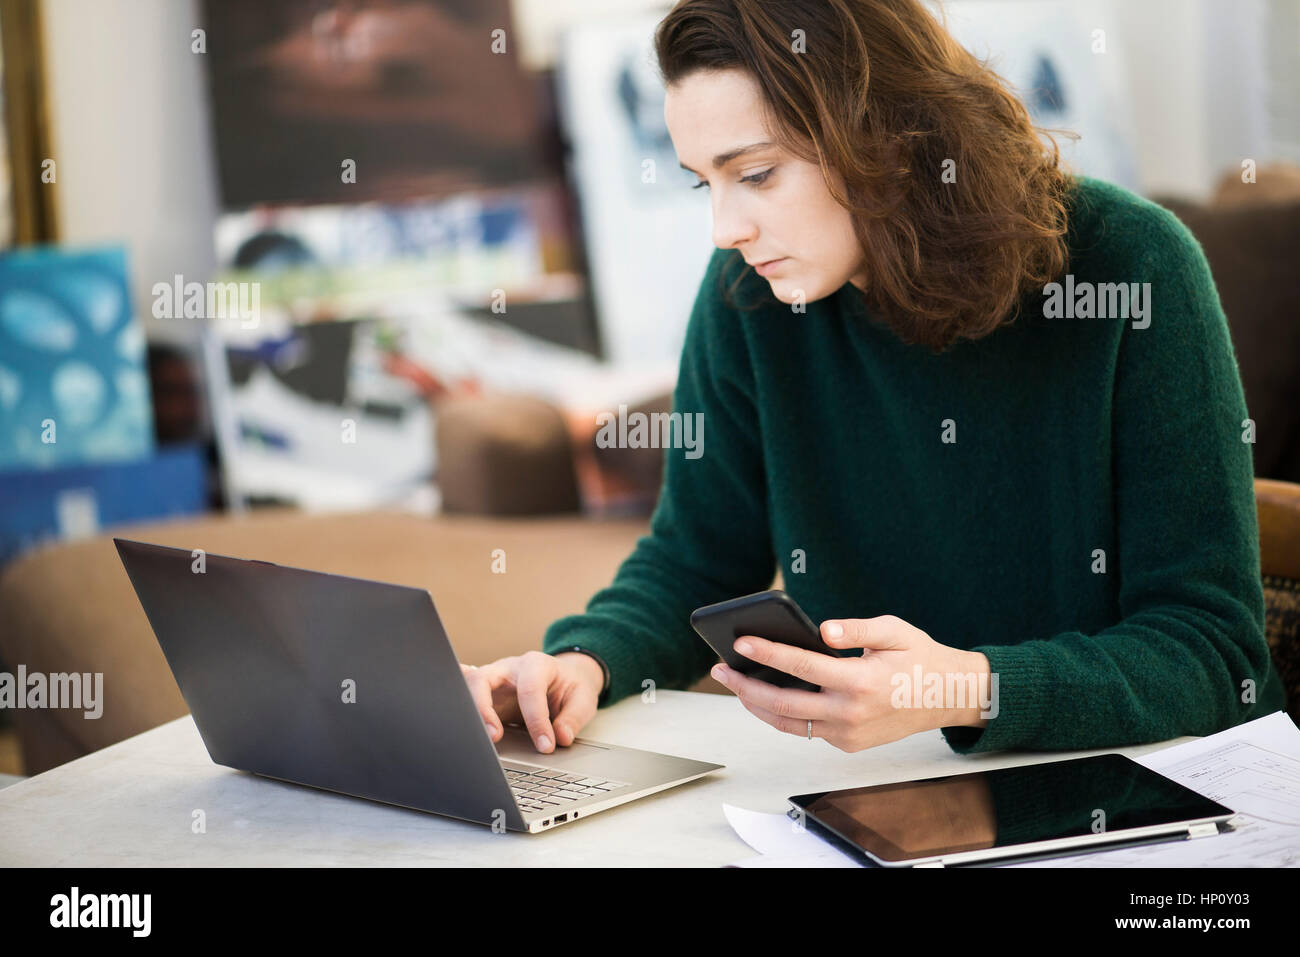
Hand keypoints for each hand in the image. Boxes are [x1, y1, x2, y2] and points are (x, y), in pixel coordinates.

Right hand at [459, 651, 603, 753]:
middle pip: (483, 679)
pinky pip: (463, 697)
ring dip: (468, 713)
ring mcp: (492, 681)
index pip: (530, 690)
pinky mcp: (484, 697)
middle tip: (495, 737)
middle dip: (484, 709)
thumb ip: (573, 718)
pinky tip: (449, 719)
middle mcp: (508, 669)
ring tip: (475, 739)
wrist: (564, 678)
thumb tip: (560, 737)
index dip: (536, 720)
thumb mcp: (583, 698)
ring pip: (466, 688)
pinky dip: (455, 706)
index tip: (546, 746)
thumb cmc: (570, 686)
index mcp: (536, 664)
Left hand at [709, 615, 992, 751]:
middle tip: (720, 671)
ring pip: (788, 724)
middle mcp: (851, 713)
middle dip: (745, 686)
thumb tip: (823, 629)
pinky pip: (805, 730)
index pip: (802, 667)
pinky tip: (765, 696)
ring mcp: (848, 734)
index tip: (739, 643)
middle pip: (783, 703)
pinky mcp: (848, 744)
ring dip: (757, 705)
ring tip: (734, 684)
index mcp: (861, 681)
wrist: (949, 697)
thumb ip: (856, 628)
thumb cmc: (919, 657)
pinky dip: (782, 715)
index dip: (767, 654)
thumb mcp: (894, 631)